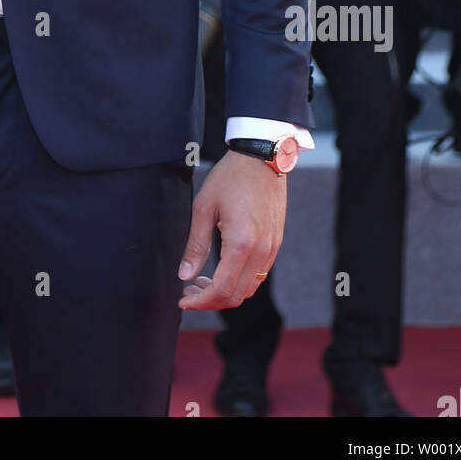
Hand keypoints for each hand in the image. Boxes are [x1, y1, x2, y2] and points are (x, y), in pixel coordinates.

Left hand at [177, 150, 286, 309]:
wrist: (262, 157)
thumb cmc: (230, 178)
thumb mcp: (204, 208)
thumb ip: (195, 245)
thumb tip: (185, 275)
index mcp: (241, 244)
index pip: (221, 290)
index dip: (200, 302)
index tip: (184, 299)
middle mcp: (261, 251)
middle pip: (236, 296)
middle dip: (210, 300)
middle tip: (190, 289)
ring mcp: (272, 248)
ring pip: (249, 288)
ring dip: (226, 291)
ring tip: (204, 279)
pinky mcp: (276, 243)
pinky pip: (259, 274)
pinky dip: (240, 280)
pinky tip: (223, 267)